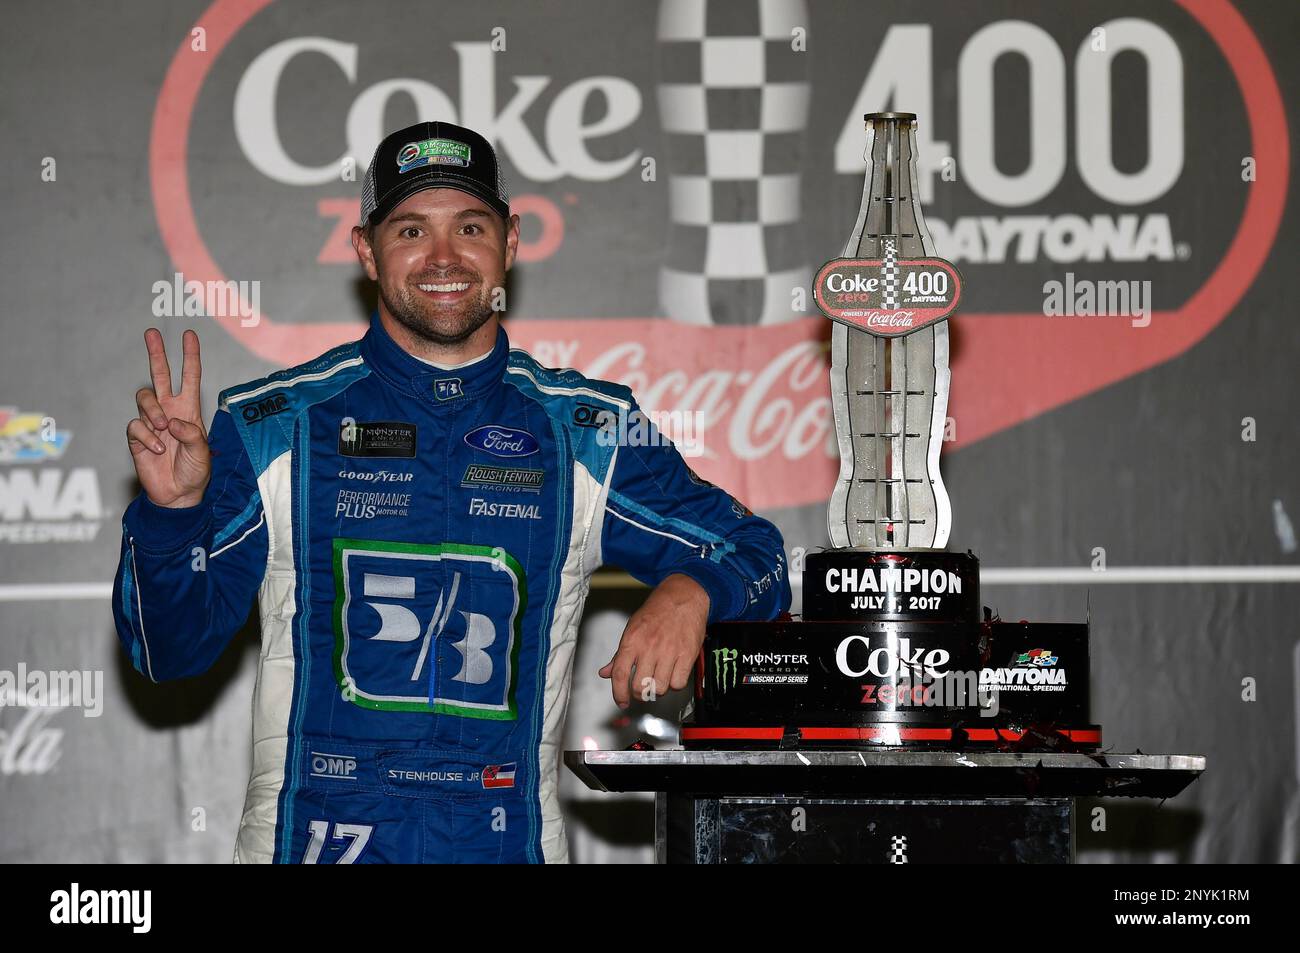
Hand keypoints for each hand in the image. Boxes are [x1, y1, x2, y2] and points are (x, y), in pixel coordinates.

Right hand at [126, 328, 210, 507]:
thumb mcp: (203, 452)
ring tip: (164, 429)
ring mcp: (151, 422)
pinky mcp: (137, 436)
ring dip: (152, 411)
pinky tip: (158, 449)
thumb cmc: (195, 472)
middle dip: (156, 353)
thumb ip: (192, 435)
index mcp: (189, 410)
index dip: (190, 356)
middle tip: (151, 333)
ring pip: (144, 398)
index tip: (190, 335)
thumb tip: (171, 421)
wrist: (177, 494)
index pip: (190, 377)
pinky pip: (136, 426)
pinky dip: (147, 437)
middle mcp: (169, 411)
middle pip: (160, 375)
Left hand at [598, 573, 709, 708]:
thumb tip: (605, 672)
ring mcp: (669, 651)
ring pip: (659, 688)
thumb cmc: (657, 611)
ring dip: (657, 690)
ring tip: (658, 680)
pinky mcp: (687, 654)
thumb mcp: (632, 628)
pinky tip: (673, 675)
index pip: (620, 674)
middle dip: (639, 694)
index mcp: (632, 640)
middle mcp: (649, 647)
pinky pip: (678, 683)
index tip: (621, 701)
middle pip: (640, 686)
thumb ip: (619, 655)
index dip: (618, 693)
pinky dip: (674, 684)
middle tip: (642, 690)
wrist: (684, 596)